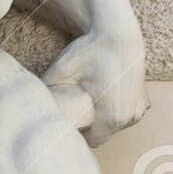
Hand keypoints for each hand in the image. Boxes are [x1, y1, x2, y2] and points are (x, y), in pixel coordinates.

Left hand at [43, 27, 146, 146]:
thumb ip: (46, 91)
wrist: (118, 32)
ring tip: (88, 104)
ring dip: (102, 119)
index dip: (77, 133)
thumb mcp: (61, 71)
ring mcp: (139, 108)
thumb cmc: (89, 51)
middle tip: (74, 111)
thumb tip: (29, 106)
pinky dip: (115, 110)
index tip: (67, 121)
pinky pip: (125, 114)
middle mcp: (129, 117)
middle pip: (103, 133)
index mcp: (112, 118)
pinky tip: (103, 99)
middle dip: (89, 126)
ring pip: (114, 125)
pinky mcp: (143, 99)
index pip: (90, 141)